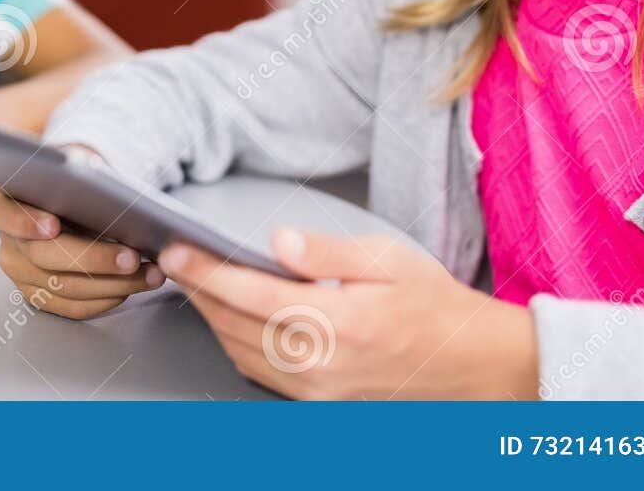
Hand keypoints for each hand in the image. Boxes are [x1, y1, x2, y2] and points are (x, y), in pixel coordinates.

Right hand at [0, 188, 165, 318]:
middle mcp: (7, 241)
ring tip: (148, 273)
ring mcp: (21, 273)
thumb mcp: (75, 166)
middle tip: (131, 257)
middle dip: (93, 258)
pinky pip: (73, 306)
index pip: (0, 212)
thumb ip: (77, 174)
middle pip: (43, 256)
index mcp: (4, 202)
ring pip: (64, 286)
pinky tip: (133, 286)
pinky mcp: (41, 296)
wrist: (76, 201)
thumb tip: (99, 180)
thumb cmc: (76, 182)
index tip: (53, 225)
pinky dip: (107, 298)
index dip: (24, 221)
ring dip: (112, 283)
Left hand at [158, 226, 539, 399]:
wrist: (468, 362)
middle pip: (234, 324)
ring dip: (209, 317)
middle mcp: (321, 363)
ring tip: (194, 281)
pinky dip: (233, 342)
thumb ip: (327, 252)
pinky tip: (227, 316)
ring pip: (238, 351)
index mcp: (338, 322)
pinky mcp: (316, 401)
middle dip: (198, 290)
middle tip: (175, 257)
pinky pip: (258, 371)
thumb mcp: (386, 259)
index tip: (177, 249)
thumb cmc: (430, 303)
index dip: (205, 271)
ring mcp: (316, 389)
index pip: (250, 295)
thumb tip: (278, 242)